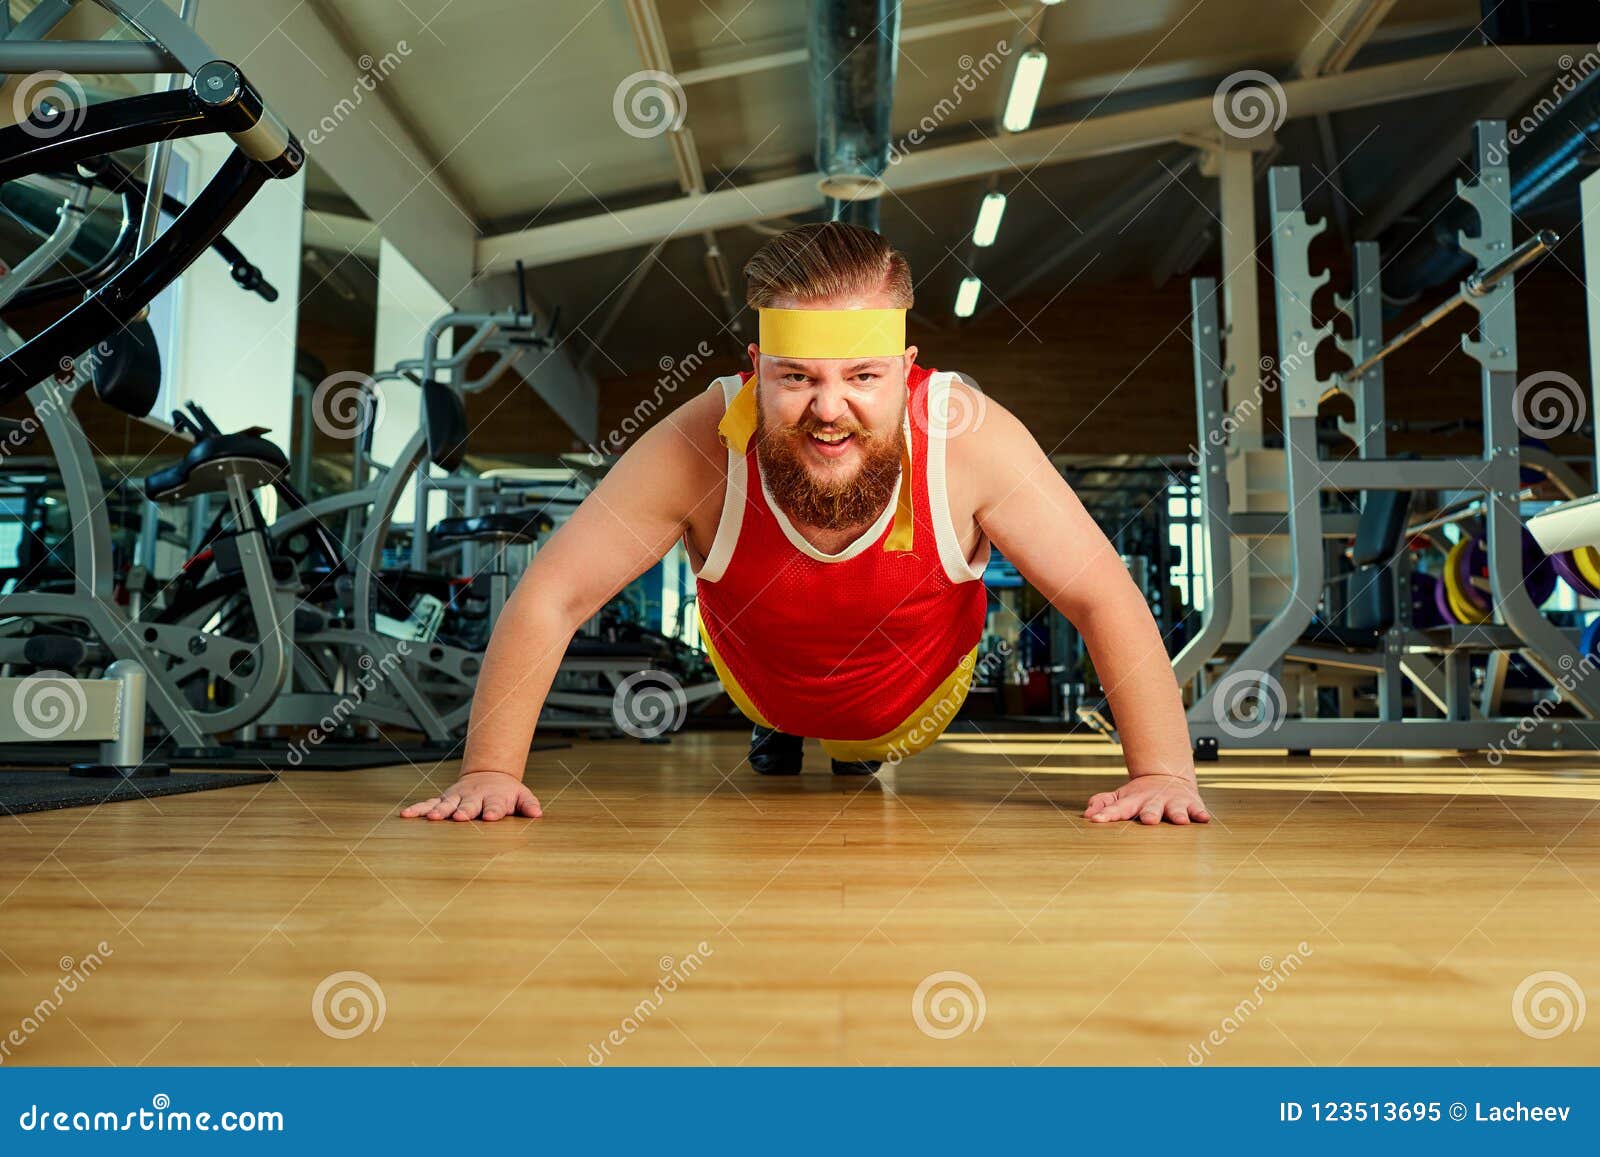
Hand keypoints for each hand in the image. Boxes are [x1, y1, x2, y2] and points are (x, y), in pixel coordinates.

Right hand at [399, 770, 542, 821]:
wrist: (489, 775)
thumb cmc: (506, 792)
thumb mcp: (521, 796)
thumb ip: (529, 805)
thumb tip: (537, 813)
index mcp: (494, 799)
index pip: (495, 806)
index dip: (493, 811)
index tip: (490, 817)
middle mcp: (474, 798)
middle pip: (469, 805)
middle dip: (464, 811)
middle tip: (459, 817)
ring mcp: (457, 798)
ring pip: (446, 804)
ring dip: (439, 810)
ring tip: (430, 818)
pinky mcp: (444, 799)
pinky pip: (428, 804)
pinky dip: (418, 809)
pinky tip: (406, 814)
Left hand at [1084, 773, 1210, 824]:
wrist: (1167, 777)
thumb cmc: (1139, 795)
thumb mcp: (1120, 798)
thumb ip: (1102, 803)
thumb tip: (1087, 814)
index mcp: (1133, 801)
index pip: (1118, 808)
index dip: (1107, 814)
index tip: (1096, 820)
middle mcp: (1153, 801)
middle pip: (1151, 808)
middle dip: (1150, 814)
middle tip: (1149, 821)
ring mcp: (1173, 802)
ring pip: (1175, 809)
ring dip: (1178, 814)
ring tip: (1180, 821)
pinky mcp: (1190, 804)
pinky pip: (1196, 809)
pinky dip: (1200, 812)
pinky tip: (1203, 817)